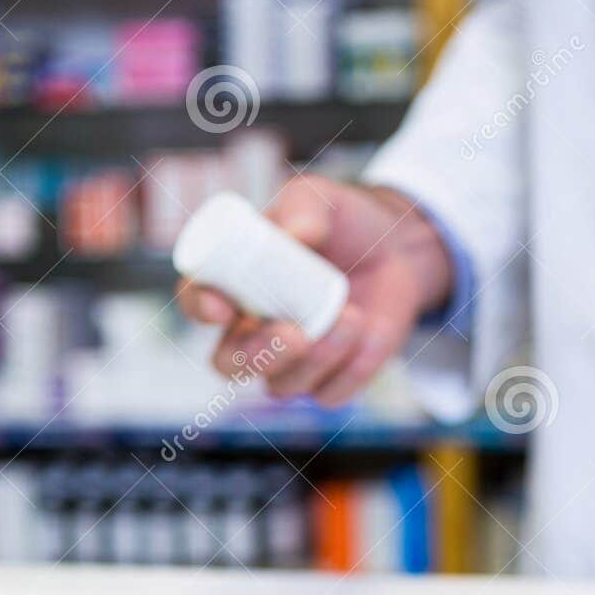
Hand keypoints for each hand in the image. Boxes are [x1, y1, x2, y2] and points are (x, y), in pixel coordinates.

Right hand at [175, 176, 452, 406]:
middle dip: (256, 355)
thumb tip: (296, 237)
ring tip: (351, 316)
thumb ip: (305, 211)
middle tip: (294, 332)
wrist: (396, 247)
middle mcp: (252, 331)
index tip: (221, 306)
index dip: (200, 307)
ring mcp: (290, 362)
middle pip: (230, 364)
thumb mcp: (321, 199)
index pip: (198, 301)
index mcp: (235, 285)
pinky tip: (368, 333)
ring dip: (316, 358)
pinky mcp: (330, 380)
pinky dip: (349, 370)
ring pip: (281, 386)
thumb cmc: (343, 220)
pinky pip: (329, 395)